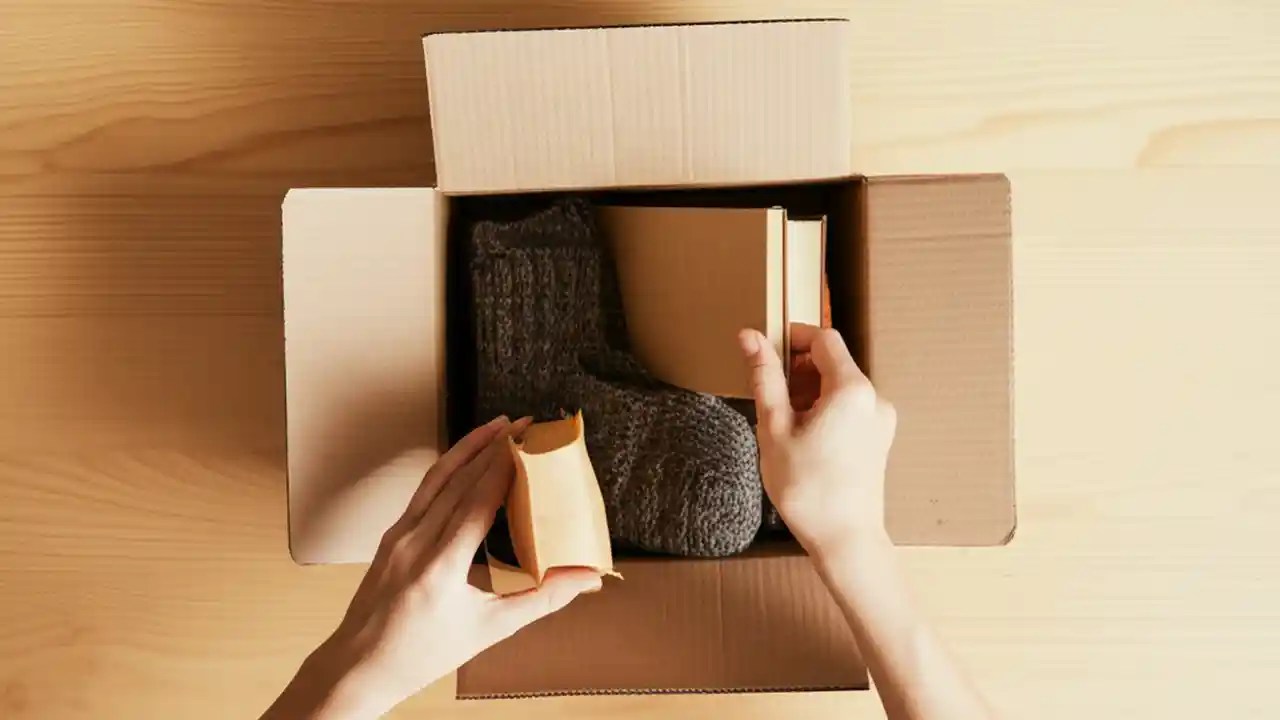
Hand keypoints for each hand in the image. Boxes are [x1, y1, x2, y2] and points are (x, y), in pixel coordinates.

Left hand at [263, 416, 601, 719]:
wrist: (360, 666)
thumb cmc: (421, 654)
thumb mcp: (489, 630)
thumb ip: (541, 599)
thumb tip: (584, 578)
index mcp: (440, 567)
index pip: (478, 502)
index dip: (505, 467)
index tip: (529, 442)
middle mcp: (415, 543)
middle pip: (460, 481)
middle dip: (494, 448)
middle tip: (525, 425)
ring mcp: (399, 535)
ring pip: (437, 479)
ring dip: (468, 448)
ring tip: (497, 426)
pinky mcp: (392, 536)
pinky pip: (423, 492)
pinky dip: (447, 469)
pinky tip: (465, 458)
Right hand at [738, 325, 896, 560]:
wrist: (845, 539)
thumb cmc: (806, 489)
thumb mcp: (774, 429)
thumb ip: (765, 378)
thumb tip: (749, 337)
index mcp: (851, 389)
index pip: (823, 338)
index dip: (793, 339)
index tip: (766, 355)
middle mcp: (874, 398)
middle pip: (833, 362)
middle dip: (799, 370)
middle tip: (769, 397)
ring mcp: (881, 419)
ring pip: (840, 387)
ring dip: (810, 392)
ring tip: (784, 425)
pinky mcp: (879, 438)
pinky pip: (850, 408)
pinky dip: (825, 411)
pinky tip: (804, 440)